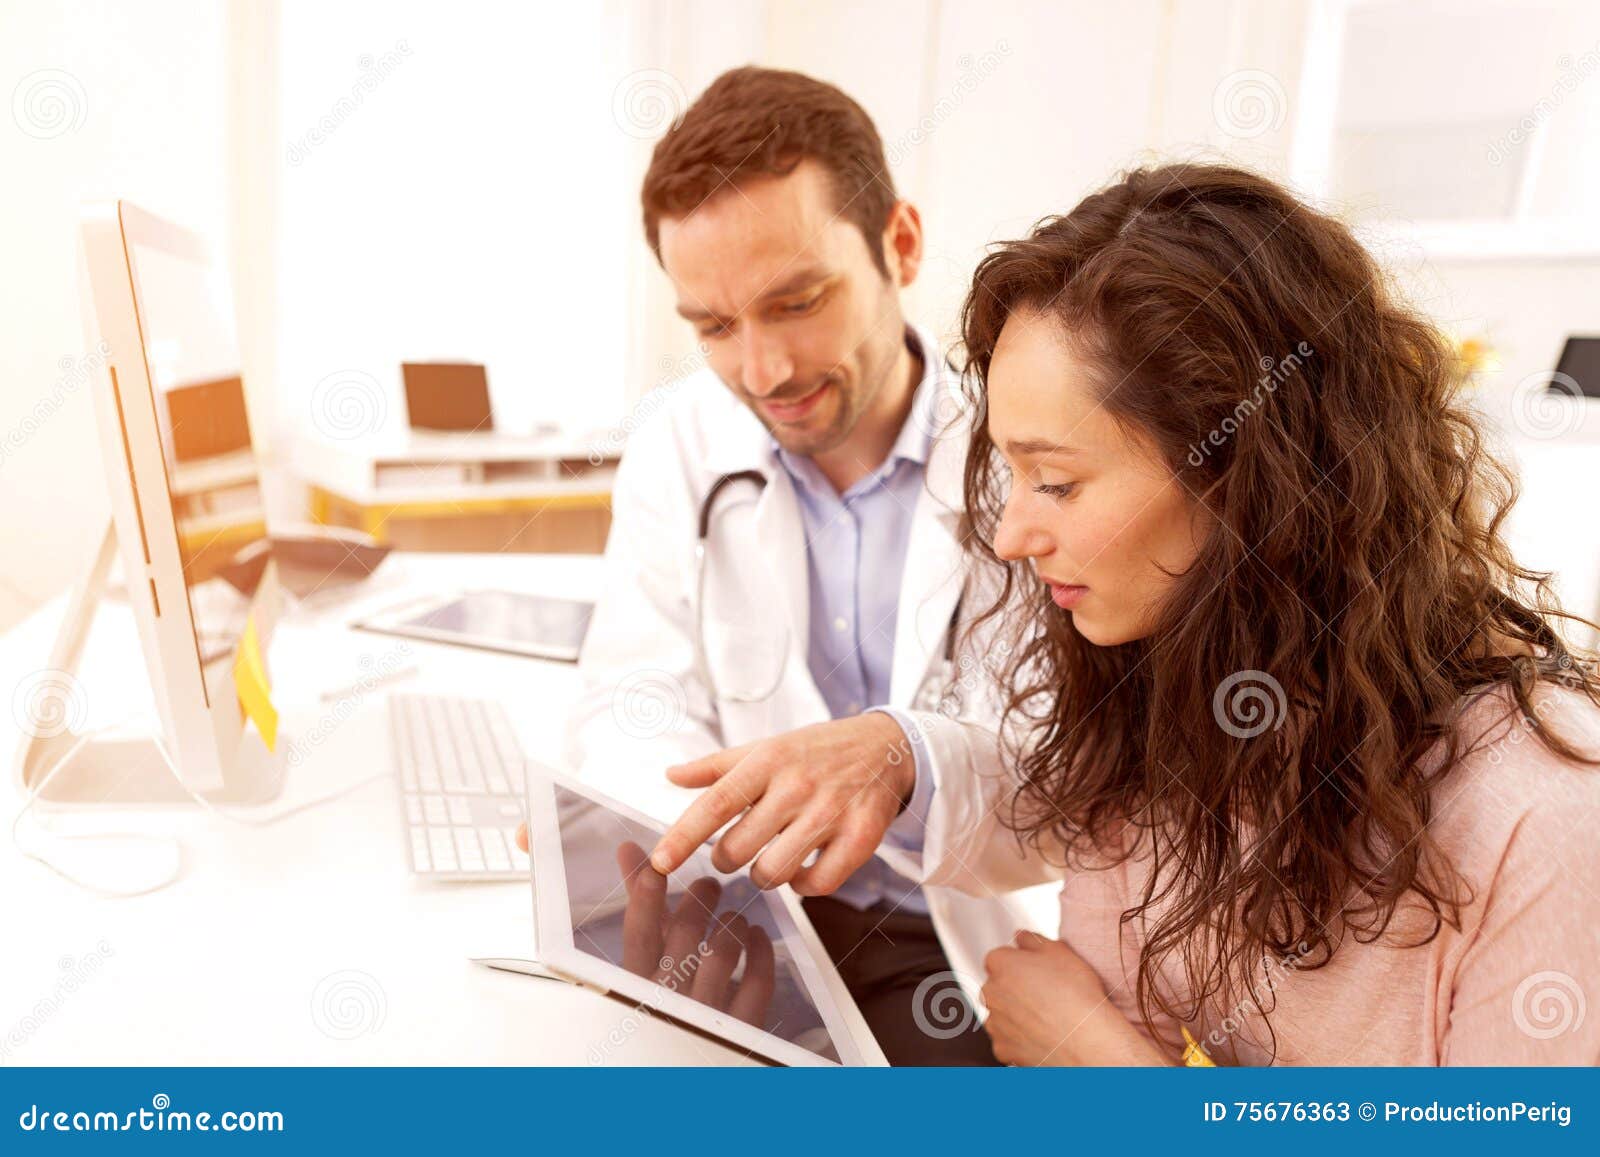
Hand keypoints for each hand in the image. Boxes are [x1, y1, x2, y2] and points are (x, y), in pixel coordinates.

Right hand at [614, 842, 774, 1025]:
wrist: (686, 1065)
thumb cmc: (666, 1003)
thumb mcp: (646, 960)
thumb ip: (642, 907)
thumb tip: (630, 849)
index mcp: (638, 987)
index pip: (638, 935)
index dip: (646, 896)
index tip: (656, 865)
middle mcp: (669, 1001)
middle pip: (684, 934)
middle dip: (698, 899)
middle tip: (709, 884)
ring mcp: (707, 1015)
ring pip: (721, 952)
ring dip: (730, 923)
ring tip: (733, 916)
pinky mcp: (743, 1028)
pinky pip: (757, 982)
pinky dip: (760, 952)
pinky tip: (758, 936)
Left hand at [648, 714, 915, 895]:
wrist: (887, 747)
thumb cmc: (818, 750)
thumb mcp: (767, 747)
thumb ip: (717, 766)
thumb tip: (671, 775)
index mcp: (768, 760)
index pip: (717, 803)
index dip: (683, 835)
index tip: (660, 861)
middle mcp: (798, 785)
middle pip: (738, 848)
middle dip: (726, 858)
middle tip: (736, 849)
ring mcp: (831, 812)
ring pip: (773, 872)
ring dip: (763, 874)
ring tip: (771, 857)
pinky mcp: (861, 837)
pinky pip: (817, 884)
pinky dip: (803, 886)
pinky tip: (803, 868)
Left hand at [981, 931, 1170, 1065]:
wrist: (1086, 1042)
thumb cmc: (1076, 995)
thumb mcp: (1060, 951)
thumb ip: (1033, 939)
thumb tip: (1020, 936)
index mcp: (1000, 963)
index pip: (1000, 957)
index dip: (1021, 963)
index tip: (1039, 971)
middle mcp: (990, 992)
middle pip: (998, 985)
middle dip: (1015, 988)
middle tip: (1046, 994)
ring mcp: (994, 1023)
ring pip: (1001, 1014)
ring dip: (1016, 1014)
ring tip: (1047, 1018)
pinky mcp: (1002, 1049)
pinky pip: (1007, 1041)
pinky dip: (1020, 1040)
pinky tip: (1042, 1037)